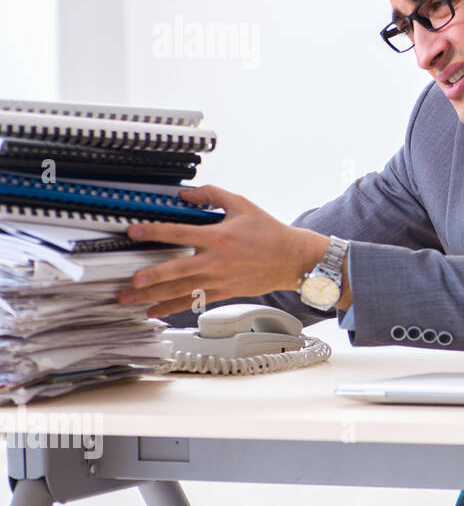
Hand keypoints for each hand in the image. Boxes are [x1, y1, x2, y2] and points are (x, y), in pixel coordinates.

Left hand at [116, 185, 331, 317]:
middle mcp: (216, 261)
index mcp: (218, 236)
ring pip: (180, 291)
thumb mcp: (241, 204)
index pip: (179, 233)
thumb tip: (185, 194)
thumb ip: (212, 195)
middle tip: (131, 282)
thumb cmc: (269, 232)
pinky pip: (194, 301)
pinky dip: (172, 308)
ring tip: (130, 300)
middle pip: (176, 270)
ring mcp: (219, 279)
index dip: (154, 232)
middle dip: (151, 277)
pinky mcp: (224, 292)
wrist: (292, 259)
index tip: (133, 232)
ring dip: (153, 296)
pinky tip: (155, 311)